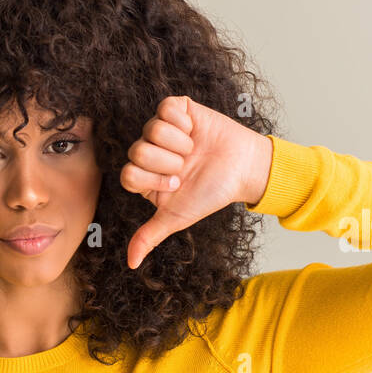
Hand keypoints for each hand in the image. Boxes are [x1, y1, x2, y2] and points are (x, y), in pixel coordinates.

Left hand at [119, 95, 271, 269]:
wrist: (243, 168)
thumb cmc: (211, 193)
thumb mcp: (177, 218)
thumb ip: (149, 236)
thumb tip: (132, 263)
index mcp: (144, 177)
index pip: (128, 174)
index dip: (153, 179)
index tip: (177, 183)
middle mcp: (149, 153)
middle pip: (137, 151)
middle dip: (167, 163)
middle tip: (186, 166)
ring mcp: (161, 130)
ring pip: (151, 129)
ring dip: (179, 143)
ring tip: (193, 150)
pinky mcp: (177, 109)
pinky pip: (166, 109)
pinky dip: (184, 122)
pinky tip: (194, 131)